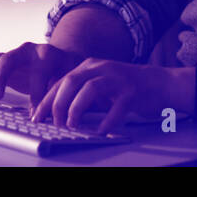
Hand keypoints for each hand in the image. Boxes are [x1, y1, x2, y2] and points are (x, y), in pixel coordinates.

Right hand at [0, 42, 82, 107]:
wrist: (64, 59)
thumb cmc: (67, 69)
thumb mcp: (69, 77)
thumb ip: (60, 91)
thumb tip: (54, 111)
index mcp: (46, 53)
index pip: (37, 72)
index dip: (36, 94)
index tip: (35, 114)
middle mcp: (27, 51)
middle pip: (8, 59)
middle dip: (0, 78)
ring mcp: (15, 56)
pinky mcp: (6, 66)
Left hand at [31, 58, 177, 133]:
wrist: (159, 83)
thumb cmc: (125, 88)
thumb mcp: (99, 84)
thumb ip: (80, 92)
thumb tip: (56, 111)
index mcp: (90, 66)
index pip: (61, 81)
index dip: (47, 99)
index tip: (37, 117)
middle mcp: (101, 68)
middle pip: (71, 81)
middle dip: (58, 103)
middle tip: (54, 123)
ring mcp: (117, 78)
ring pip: (90, 89)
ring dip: (77, 108)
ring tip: (72, 125)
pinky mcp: (132, 91)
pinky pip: (117, 107)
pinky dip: (107, 120)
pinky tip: (101, 131)